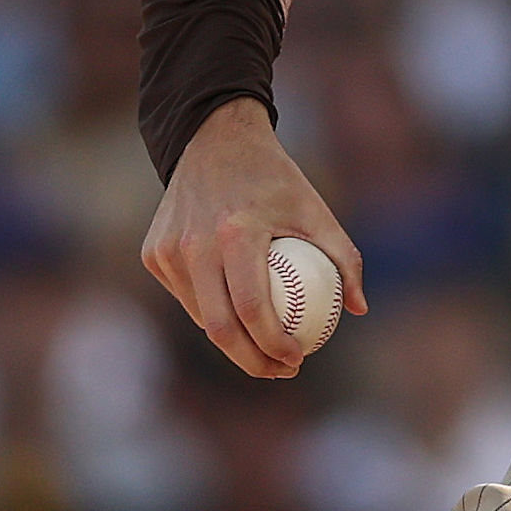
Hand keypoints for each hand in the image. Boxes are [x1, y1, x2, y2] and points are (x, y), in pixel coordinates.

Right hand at [144, 95, 366, 378]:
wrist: (213, 139)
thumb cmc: (273, 179)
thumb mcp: (316, 210)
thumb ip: (344, 257)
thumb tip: (358, 308)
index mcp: (235, 233)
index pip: (253, 310)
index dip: (275, 346)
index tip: (299, 359)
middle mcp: (194, 244)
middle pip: (220, 328)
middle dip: (253, 362)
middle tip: (281, 370)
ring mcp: (167, 251)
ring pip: (201, 317)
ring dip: (233, 344)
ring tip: (266, 353)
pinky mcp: (152, 254)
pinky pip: (188, 298)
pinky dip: (214, 314)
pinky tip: (242, 321)